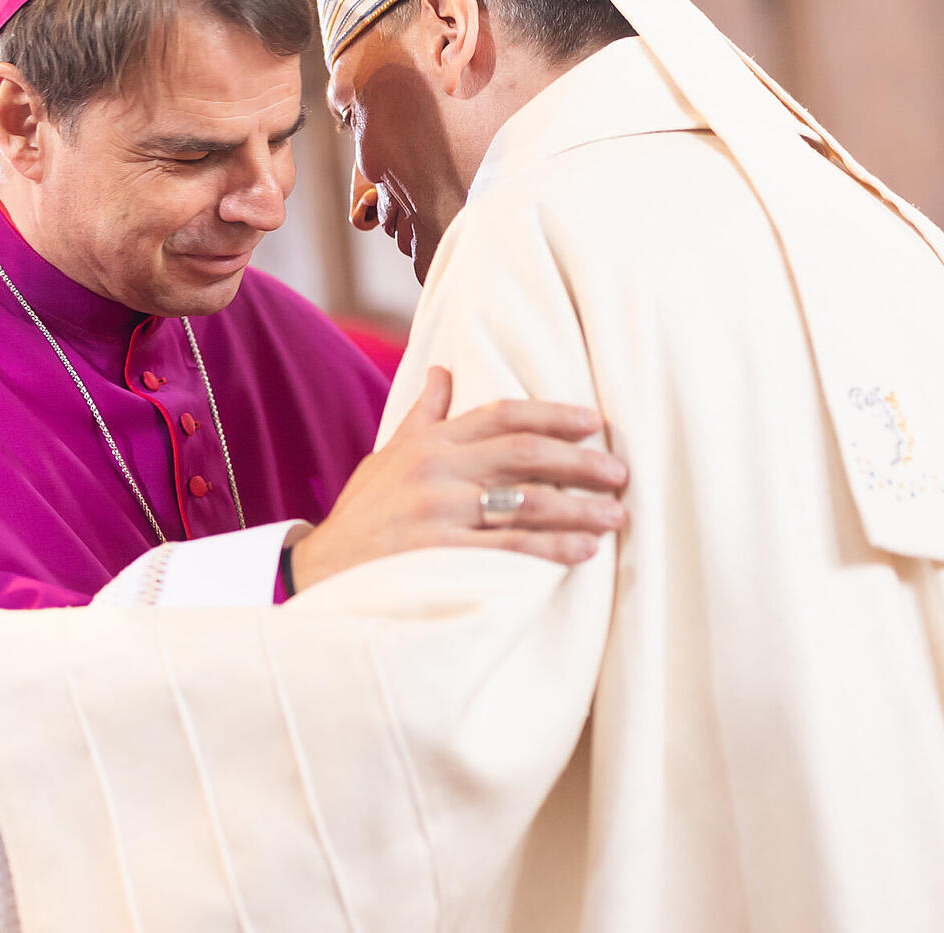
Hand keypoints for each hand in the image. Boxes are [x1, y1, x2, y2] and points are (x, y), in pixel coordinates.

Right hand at [289, 367, 627, 588]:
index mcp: (430, 442)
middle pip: (524, 453)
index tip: (595, 422)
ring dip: (580, 508)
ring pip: (527, 501)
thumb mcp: (388, 456)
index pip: (502, 414)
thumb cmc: (364, 515)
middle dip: (580, 461)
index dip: (553, 414)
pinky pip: (511, 548)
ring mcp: (439, 511)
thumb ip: (423, 417)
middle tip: (621, 472)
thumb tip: (440, 372)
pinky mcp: (442, 554)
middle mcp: (437, 469)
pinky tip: (585, 550)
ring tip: (617, 515)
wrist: (322, 572)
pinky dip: (553, 548)